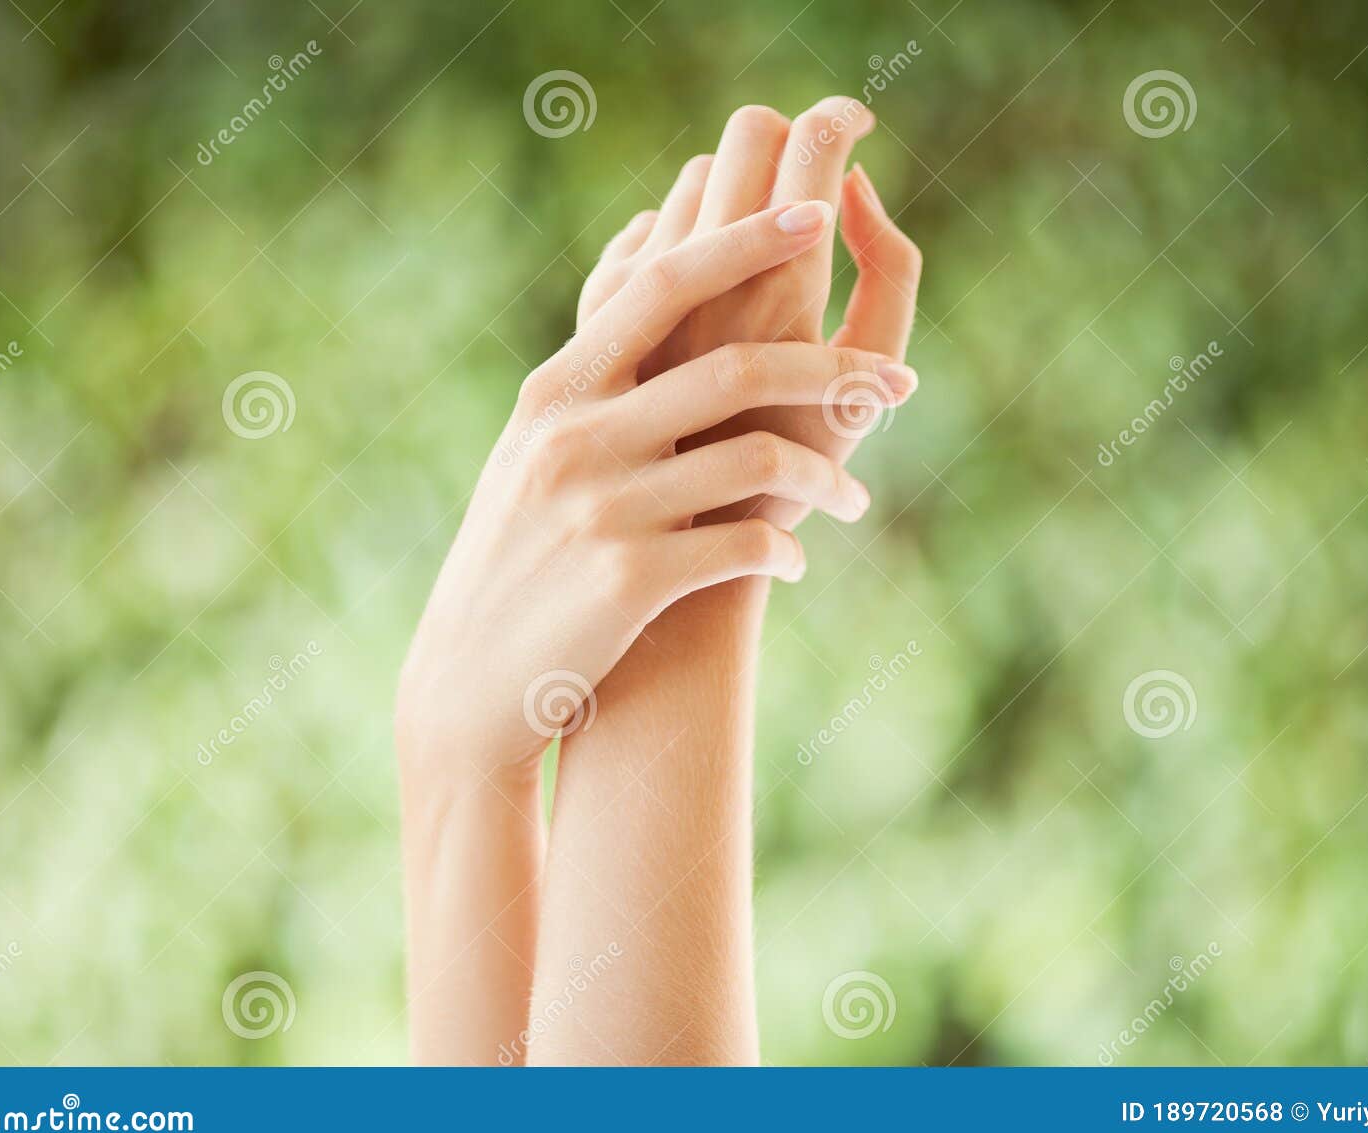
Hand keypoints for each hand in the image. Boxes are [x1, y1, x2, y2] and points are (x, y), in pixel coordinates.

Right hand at [397, 201, 914, 778]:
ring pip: (757, 460)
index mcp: (557, 391)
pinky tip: (791, 565)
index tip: (818, 214)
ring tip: (851, 501)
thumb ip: (594, 361)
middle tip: (898, 385)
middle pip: (736, 368)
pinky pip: (744, 548)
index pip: (661, 284)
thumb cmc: (519, 554)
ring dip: (826, 481)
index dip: (743, 241)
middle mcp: (575, 436)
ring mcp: (600, 508)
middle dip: (835, 371)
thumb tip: (648, 241)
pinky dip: (784, 552)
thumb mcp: (533, 447)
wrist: (469, 684)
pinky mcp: (627, 581)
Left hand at [578, 99, 923, 529]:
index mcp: (781, 295)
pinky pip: (650, 228)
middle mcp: (707, 281)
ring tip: (769, 235)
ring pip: (699, 174)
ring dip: (741, 187)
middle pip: (751, 134)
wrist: (673, 565)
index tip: (855, 123)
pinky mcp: (601, 312)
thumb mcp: (868, 388)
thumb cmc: (791, 486)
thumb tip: (855, 187)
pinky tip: (710, 276)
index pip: (809, 144)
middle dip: (791, 136)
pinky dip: (687, 233)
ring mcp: (645, 291)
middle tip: (815, 172)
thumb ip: (889, 275)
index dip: (839, 117)